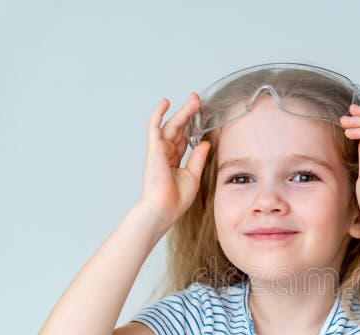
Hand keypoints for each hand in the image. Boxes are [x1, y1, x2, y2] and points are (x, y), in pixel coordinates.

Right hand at [138, 93, 210, 229]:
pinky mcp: (154, 150)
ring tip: (193, 99)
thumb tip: (205, 142)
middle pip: (179, 128)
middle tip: (198, 99)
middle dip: (188, 113)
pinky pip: (154, 128)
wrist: (163, 210)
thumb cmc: (175, 199)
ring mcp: (159, 150)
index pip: (184, 138)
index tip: (201, 115)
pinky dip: (158, 114)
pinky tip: (165, 103)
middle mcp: (166, 153)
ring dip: (182, 111)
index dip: (192, 126)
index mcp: (174, 160)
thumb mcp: (193, 175)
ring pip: (171, 125)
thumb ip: (198, 158)